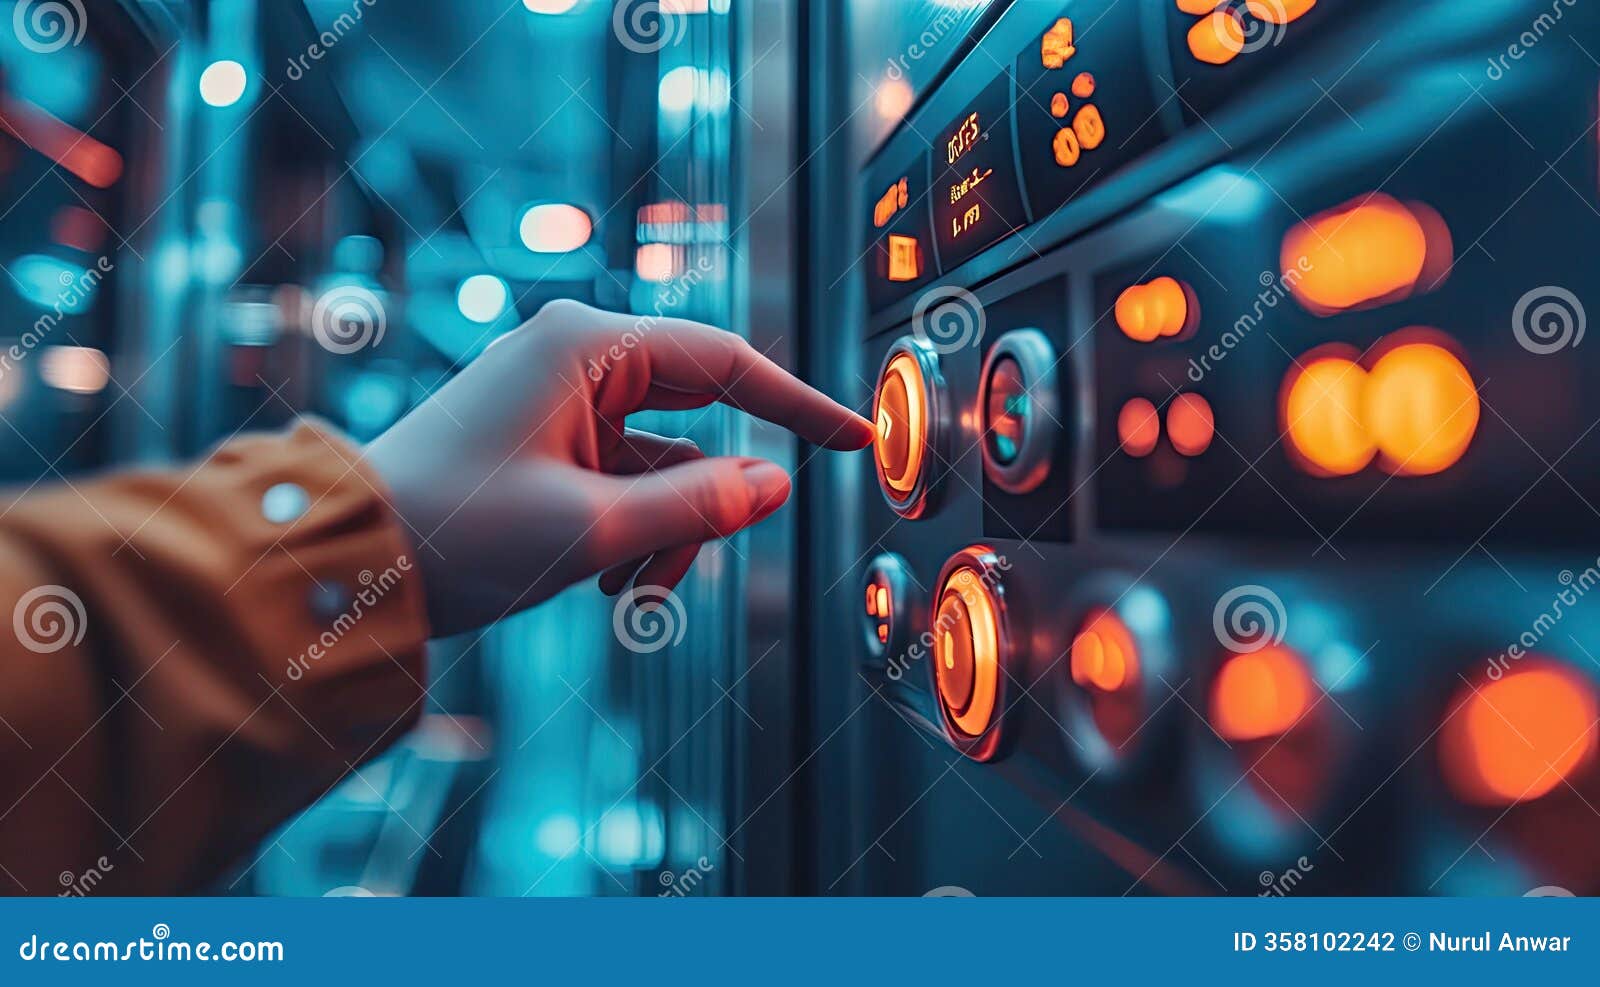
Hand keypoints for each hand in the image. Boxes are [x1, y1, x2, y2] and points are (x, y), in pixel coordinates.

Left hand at [366, 299, 872, 636]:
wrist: (346, 562)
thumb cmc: (456, 531)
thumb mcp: (593, 528)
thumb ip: (699, 503)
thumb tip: (776, 484)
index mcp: (587, 347)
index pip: (727, 364)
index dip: (797, 408)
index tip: (855, 439)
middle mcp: (575, 360)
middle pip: (695, 424)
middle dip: (699, 504)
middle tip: (671, 567)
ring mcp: (556, 402)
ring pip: (661, 465)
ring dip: (660, 532)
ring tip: (623, 591)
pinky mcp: (542, 442)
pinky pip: (621, 481)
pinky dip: (628, 532)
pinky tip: (602, 581)